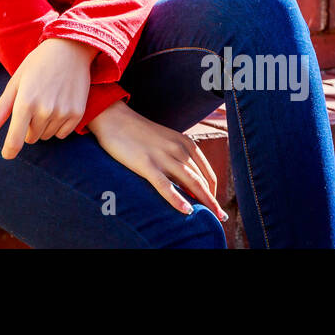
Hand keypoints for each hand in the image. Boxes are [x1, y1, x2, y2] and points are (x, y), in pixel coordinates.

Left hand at [0, 37, 95, 159]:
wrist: (70, 49)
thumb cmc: (38, 64)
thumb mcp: (15, 82)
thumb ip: (1, 110)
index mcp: (25, 102)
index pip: (15, 140)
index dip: (9, 150)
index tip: (7, 154)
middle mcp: (44, 110)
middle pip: (30, 138)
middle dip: (28, 127)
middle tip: (33, 105)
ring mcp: (62, 113)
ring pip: (46, 136)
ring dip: (43, 125)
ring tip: (47, 101)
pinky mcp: (77, 114)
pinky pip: (62, 133)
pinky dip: (58, 125)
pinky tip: (59, 105)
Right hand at [88, 101, 227, 219]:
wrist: (115, 118)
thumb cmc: (139, 132)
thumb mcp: (165, 140)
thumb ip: (178, 156)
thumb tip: (187, 181)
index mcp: (185, 143)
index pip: (207, 171)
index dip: (213, 190)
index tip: (214, 204)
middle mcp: (178, 149)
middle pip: (201, 179)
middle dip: (212, 200)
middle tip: (219, 216)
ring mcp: (162, 157)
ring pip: (190, 182)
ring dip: (204, 201)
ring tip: (211, 216)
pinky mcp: (146, 164)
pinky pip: (165, 185)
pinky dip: (177, 199)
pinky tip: (186, 210)